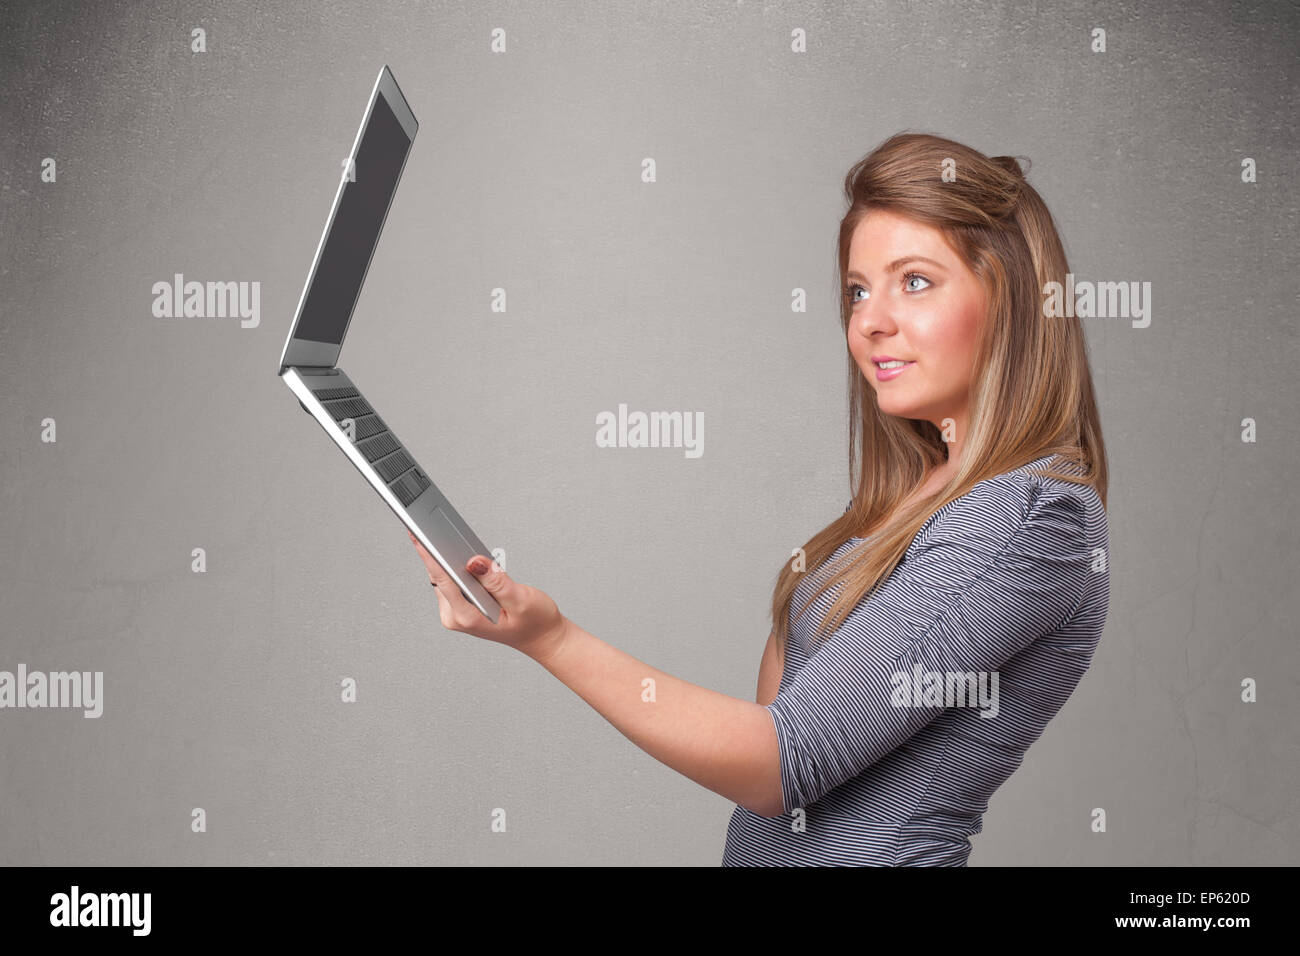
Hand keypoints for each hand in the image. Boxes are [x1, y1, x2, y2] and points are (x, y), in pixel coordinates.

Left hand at [408, 530, 570, 662]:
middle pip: (440, 576)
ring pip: (445, 576)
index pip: (443, 579)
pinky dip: (457, 564)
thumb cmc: (534, 620)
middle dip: (438, 551)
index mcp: (467, 616)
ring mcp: (457, 611)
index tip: (419, 534)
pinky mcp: (462, 605)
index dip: (429, 554)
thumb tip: (473, 561)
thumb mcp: (521, 599)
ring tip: (450, 536)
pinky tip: (463, 552)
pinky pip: (453, 579)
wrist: (541, 636)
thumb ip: (496, 580)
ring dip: (449, 557)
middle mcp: (456, 616)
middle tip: (433, 525)